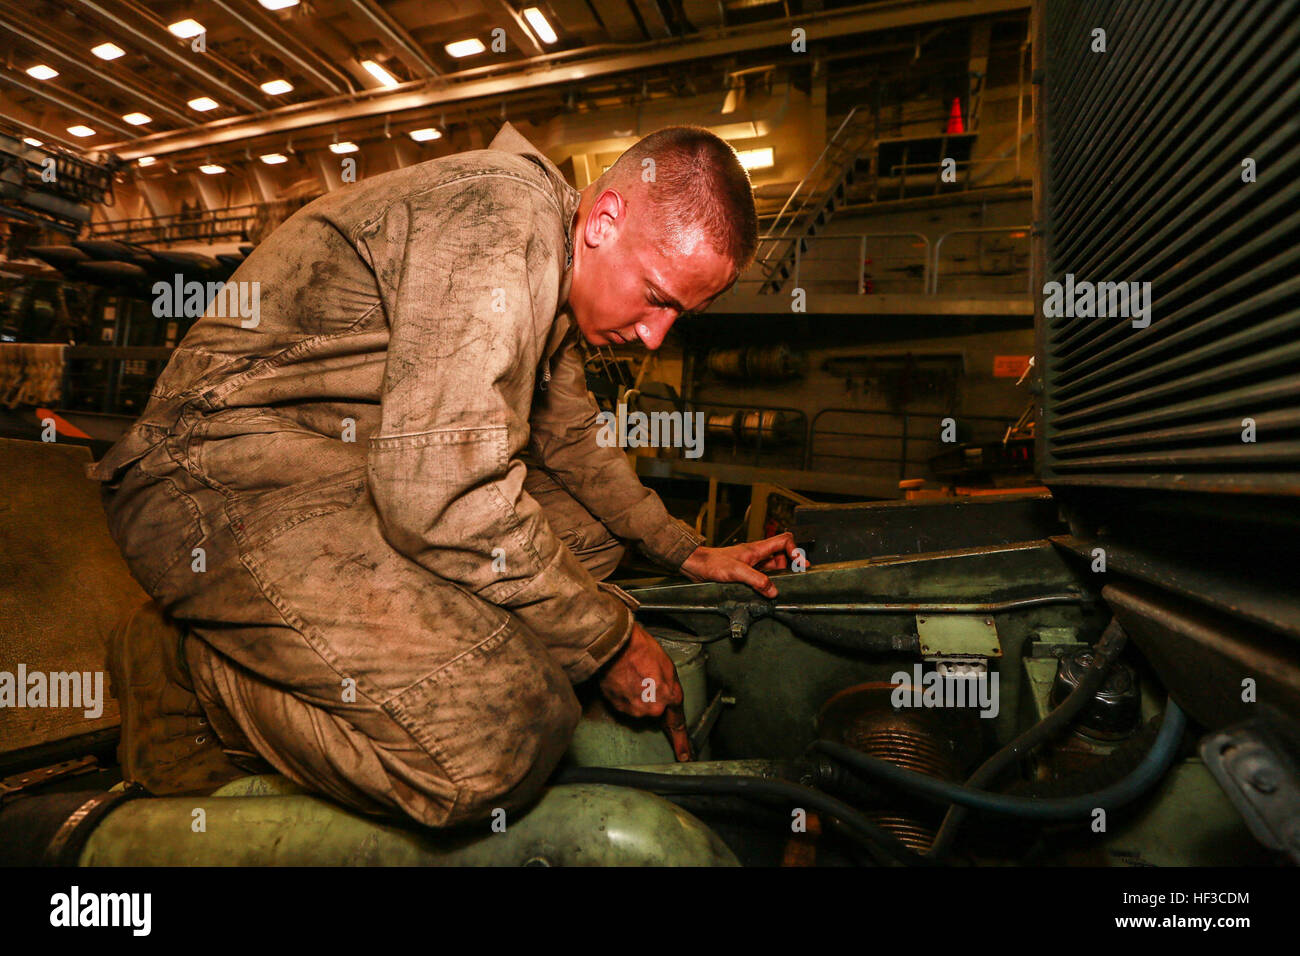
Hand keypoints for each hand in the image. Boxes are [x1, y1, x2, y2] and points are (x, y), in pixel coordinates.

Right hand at [598, 623, 692, 760]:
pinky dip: (625, 694)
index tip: (685, 757)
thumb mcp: (667, 666)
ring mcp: (635, 709)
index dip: (682, 743)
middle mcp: (653, 708)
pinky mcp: (619, 707)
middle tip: (645, 679)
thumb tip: (668, 697)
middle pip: (656, 712)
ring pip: (640, 708)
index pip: (677, 725)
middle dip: (652, 699)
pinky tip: (623, 680)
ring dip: (637, 695)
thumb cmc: (641, 650)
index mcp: (670, 696)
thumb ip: (671, 687)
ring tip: (633, 675)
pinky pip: (626, 704)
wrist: (615, 646)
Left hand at [679, 532, 801, 598]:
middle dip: (791, 566)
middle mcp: (757, 555)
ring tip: (784, 587)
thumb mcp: (736, 571)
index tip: (801, 564)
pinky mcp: (746, 574)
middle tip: (797, 578)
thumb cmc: (712, 562)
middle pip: (783, 556)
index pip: (784, 541)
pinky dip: (768, 584)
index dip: (795, 550)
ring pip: (774, 568)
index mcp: (758, 548)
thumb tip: (773, 590)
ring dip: (780, 576)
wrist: (696, 566)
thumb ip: (756, 580)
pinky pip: (763, 577)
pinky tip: (767, 592)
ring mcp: (752, 564)